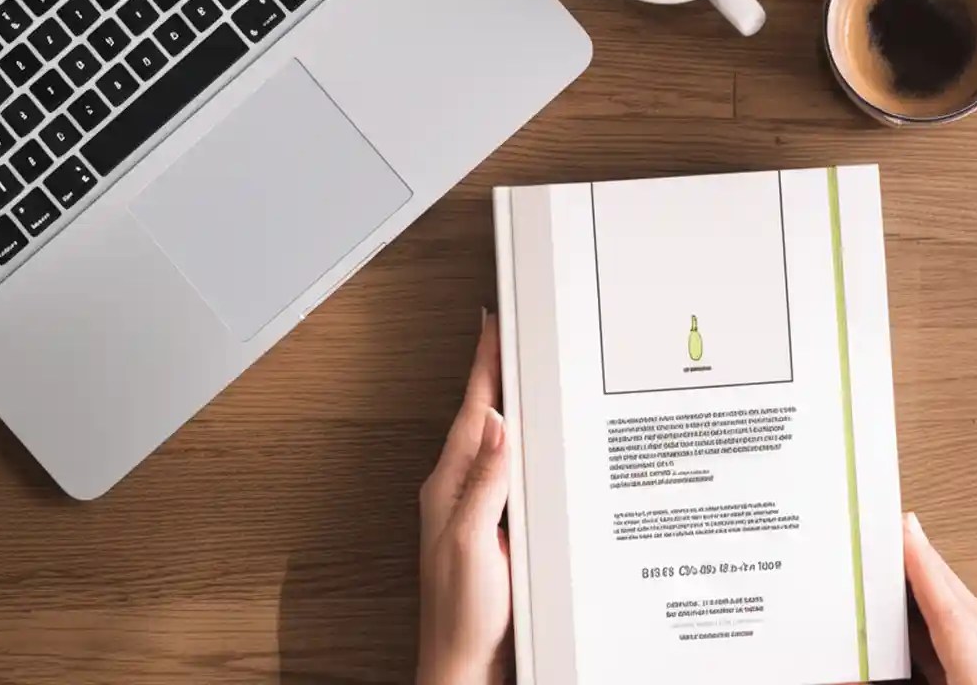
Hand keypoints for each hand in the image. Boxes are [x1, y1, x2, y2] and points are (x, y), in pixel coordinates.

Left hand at [418, 313, 511, 684]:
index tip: (492, 325)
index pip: (473, 412)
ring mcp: (475, 510)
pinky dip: (518, 445)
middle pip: (482, 418)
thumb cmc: (461, 615)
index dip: (484, 366)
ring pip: (493, 442)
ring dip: (505, 404)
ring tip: (516, 369)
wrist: (466, 664)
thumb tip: (499, 424)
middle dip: (494, 372)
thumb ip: (487, 484)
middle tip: (507, 332)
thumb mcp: (475, 543)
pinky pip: (506, 472)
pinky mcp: (492, 529)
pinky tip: (528, 442)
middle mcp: (458, 493)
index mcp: (448, 488)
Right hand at [903, 513, 976, 684]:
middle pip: (966, 607)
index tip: (907, 536)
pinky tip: (938, 608)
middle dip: (933, 563)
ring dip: (945, 582)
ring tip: (919, 556)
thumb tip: (846, 675)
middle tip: (908, 529)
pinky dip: (957, 611)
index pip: (949, 617)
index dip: (925, 573)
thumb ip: (895, 684)